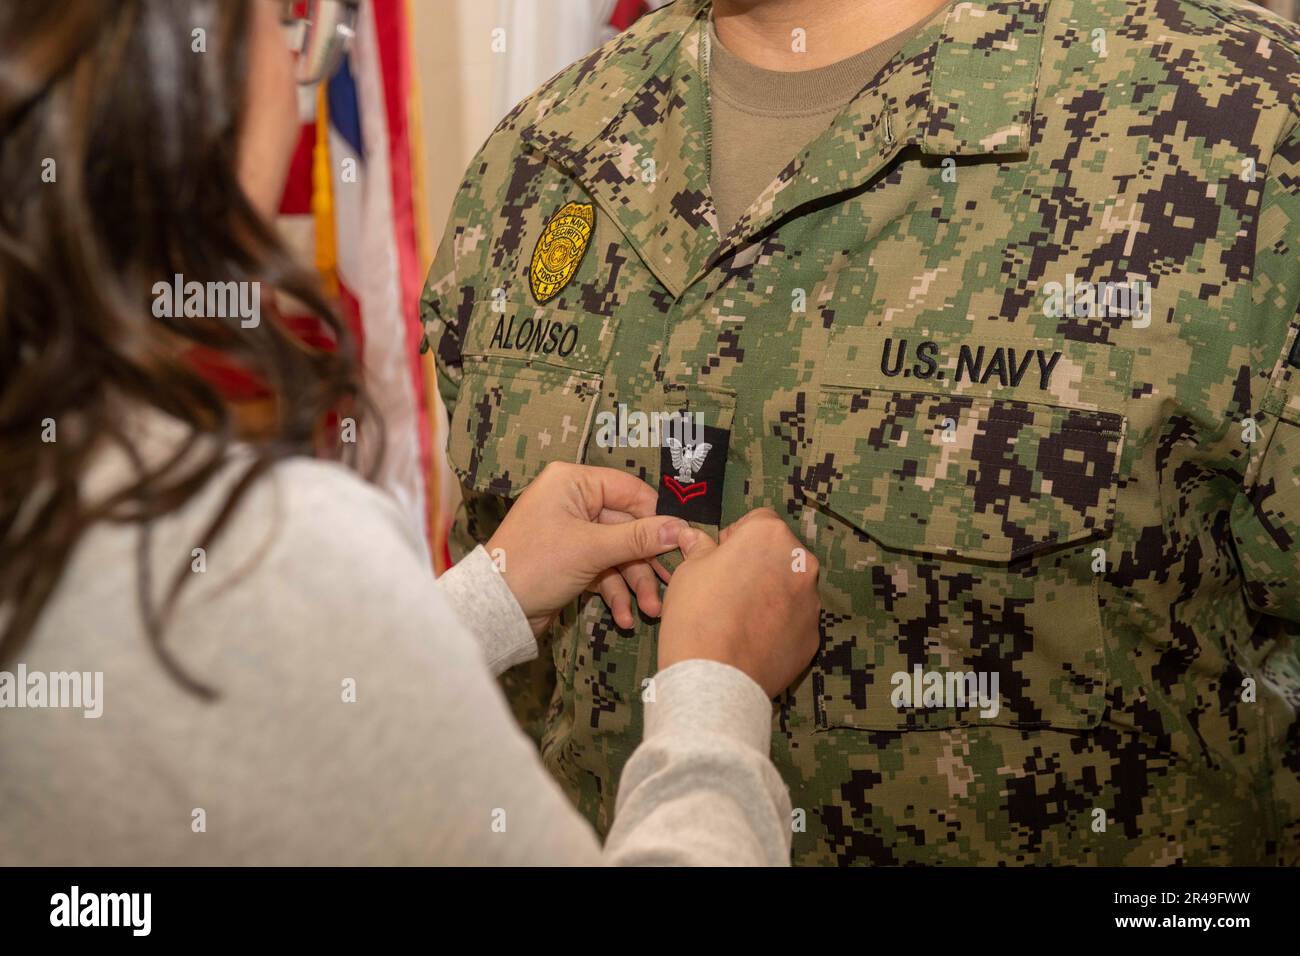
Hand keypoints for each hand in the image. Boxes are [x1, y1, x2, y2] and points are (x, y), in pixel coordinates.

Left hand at [486, 462, 686, 635]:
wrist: (495, 610)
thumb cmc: (535, 566)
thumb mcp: (591, 549)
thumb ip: (639, 538)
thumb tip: (680, 528)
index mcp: (573, 481)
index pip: (630, 491)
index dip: (655, 518)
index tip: (677, 544)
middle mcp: (573, 500)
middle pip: (627, 527)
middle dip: (646, 562)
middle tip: (669, 585)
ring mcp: (572, 532)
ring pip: (618, 553)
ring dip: (634, 583)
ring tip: (649, 611)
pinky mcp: (570, 560)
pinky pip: (603, 570)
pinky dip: (615, 592)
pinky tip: (625, 617)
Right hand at [658, 508, 819, 697]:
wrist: (715, 677)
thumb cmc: (697, 614)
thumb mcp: (688, 571)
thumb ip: (700, 548)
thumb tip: (693, 536)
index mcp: (770, 536)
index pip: (758, 520)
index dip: (735, 537)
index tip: (719, 558)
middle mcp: (800, 562)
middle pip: (780, 553)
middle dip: (758, 564)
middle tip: (728, 588)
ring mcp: (811, 602)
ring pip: (790, 586)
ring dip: (771, 593)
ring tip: (740, 618)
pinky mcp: (813, 636)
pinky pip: (795, 620)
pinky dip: (779, 624)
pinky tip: (752, 639)